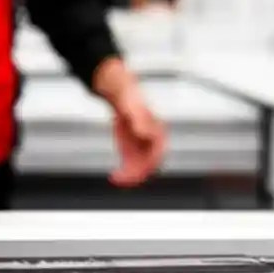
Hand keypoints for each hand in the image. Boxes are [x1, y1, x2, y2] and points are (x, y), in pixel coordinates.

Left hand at [93, 57, 167, 187]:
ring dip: (130, 176)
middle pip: (149, 164)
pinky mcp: (133, 149)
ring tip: (116, 179)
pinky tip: (115, 175)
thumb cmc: (128, 98)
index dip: (149, 165)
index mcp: (158, 132)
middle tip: (121, 179)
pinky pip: (132, 165)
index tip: (137, 172)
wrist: (120, 93)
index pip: (158, 154)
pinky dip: (125, 172)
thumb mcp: (132, 106)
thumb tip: (144, 133)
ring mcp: (143, 146)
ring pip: (140, 168)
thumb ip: (140, 119)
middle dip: (137, 174)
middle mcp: (152, 142)